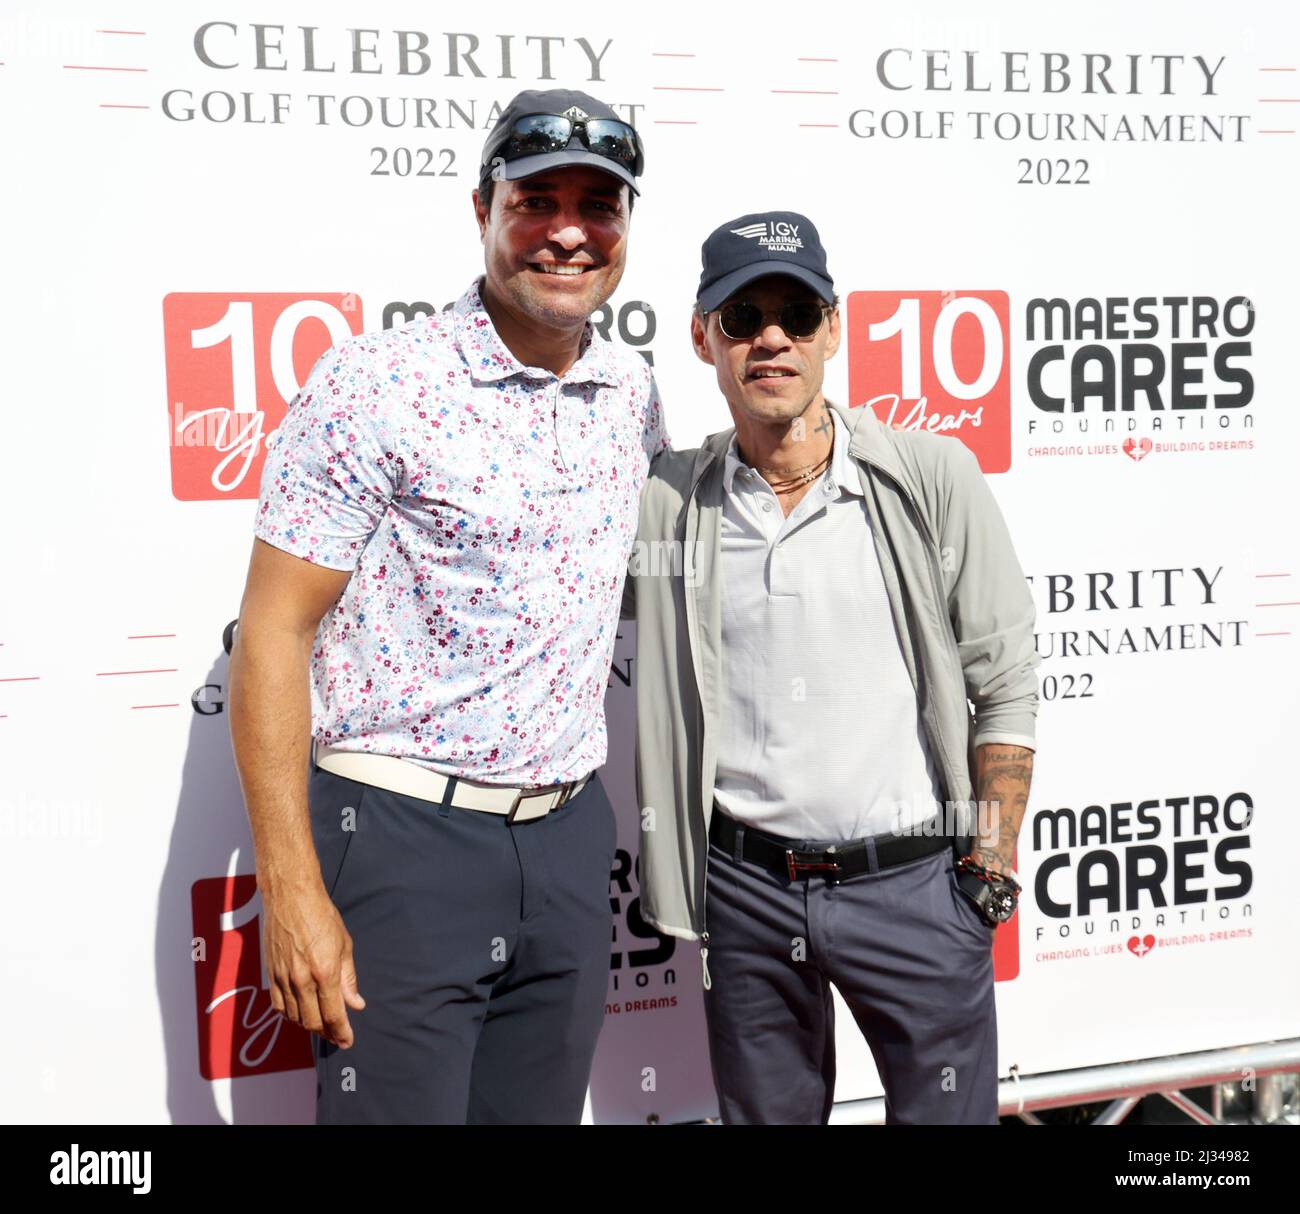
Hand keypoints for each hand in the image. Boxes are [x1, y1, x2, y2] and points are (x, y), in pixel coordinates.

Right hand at [262, 883, 365, 1047]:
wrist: (291, 898)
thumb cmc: (322, 916)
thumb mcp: (344, 945)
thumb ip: (349, 979)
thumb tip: (356, 1004)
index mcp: (325, 972)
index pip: (333, 1015)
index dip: (342, 1033)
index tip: (348, 1041)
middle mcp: (302, 980)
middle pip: (313, 1022)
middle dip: (327, 1033)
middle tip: (338, 1036)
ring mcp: (283, 978)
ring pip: (295, 1017)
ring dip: (310, 1026)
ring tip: (323, 1025)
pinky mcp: (271, 974)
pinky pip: (279, 1006)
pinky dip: (291, 1015)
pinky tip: (301, 1013)